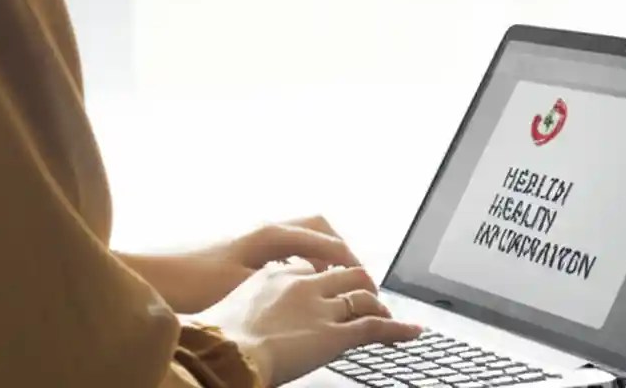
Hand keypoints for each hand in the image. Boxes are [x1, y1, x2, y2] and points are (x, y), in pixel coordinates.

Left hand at [120, 216, 364, 313]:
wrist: (148, 275)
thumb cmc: (189, 282)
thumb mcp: (243, 287)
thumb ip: (284, 283)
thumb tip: (319, 285)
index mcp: (271, 236)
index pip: (328, 243)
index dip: (352, 264)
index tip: (368, 285)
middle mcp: (266, 231)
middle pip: (320, 229)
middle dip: (343, 252)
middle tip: (357, 279)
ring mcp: (254, 239)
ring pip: (303, 239)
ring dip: (323, 257)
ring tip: (335, 283)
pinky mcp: (243, 252)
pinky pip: (288, 250)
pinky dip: (304, 262)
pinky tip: (300, 286)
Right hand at [196, 263, 422, 385]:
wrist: (222, 355)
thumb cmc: (213, 343)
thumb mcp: (224, 315)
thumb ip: (242, 313)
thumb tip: (235, 326)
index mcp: (273, 277)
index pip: (311, 269)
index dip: (326, 278)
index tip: (330, 285)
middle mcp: (302, 285)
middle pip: (345, 275)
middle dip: (362, 285)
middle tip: (369, 296)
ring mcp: (321, 307)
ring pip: (363, 298)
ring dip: (380, 306)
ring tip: (389, 314)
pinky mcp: (337, 334)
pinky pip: (375, 327)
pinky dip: (399, 329)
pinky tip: (413, 332)